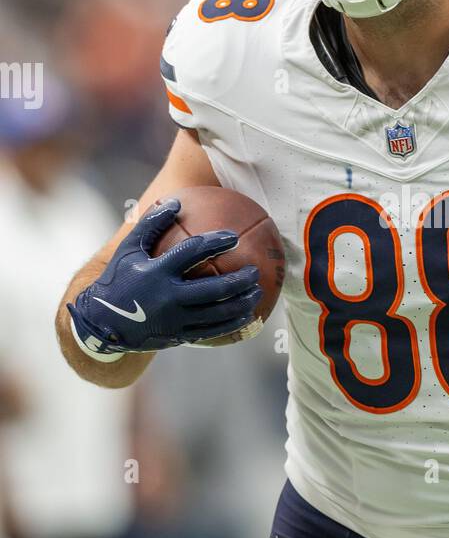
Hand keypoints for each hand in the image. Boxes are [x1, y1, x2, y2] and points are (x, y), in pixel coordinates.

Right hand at [68, 198, 261, 354]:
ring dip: (242, 303)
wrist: (101, 323)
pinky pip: (212, 331)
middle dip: (239, 280)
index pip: (191, 253)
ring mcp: (174, 320)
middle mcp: (167, 298)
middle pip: (213, 289)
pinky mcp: (178, 336)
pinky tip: (247, 315)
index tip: (233, 237)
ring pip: (217, 314)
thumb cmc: (119, 279)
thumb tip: (176, 201)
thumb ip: (151, 224)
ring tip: (257, 293)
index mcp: (155, 273)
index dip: (215, 243)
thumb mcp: (129, 249)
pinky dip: (232, 323)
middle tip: (255, 271)